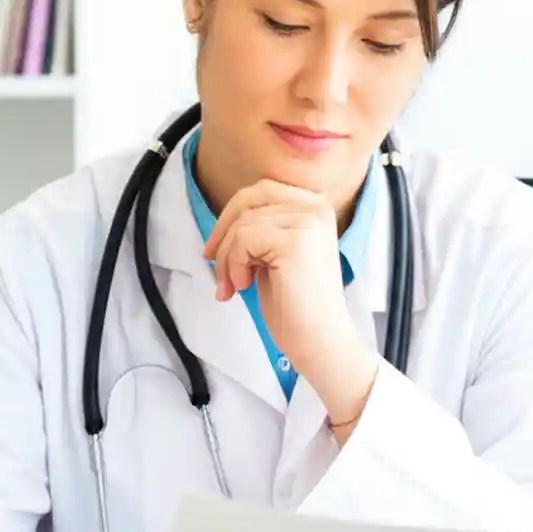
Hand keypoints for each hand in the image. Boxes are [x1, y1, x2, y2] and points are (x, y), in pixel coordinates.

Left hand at [201, 180, 377, 423]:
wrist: (320, 340)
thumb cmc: (295, 303)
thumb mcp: (274, 253)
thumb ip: (260, 229)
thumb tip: (223, 224)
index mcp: (314, 206)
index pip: (259, 191)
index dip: (231, 216)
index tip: (216, 249)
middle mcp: (315, 207)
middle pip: (248, 200)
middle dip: (223, 232)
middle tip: (212, 263)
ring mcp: (308, 222)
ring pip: (241, 223)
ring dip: (227, 258)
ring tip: (235, 285)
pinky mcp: (295, 241)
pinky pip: (243, 239)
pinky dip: (234, 264)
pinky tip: (245, 287)